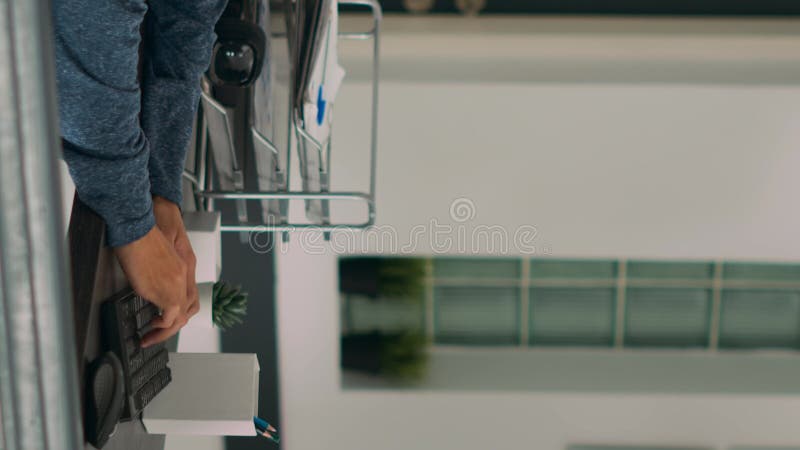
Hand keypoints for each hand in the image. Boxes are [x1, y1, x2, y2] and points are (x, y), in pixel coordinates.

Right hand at [114, 226, 189, 346]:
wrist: (138, 229)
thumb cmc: (142, 236)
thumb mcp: (156, 255)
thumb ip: (160, 271)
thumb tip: (151, 286)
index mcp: (183, 266)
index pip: (189, 294)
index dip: (179, 309)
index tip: (166, 317)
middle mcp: (184, 276)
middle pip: (188, 308)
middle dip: (174, 324)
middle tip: (158, 333)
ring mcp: (177, 284)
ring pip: (181, 316)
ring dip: (168, 330)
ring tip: (153, 335)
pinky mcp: (167, 291)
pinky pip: (170, 317)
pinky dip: (163, 326)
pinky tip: (152, 325)